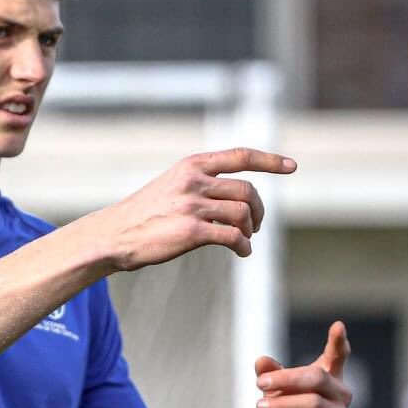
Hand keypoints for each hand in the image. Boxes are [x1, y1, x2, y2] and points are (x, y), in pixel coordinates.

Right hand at [89, 148, 294, 270]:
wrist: (115, 234)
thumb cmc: (145, 213)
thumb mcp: (173, 185)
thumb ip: (202, 183)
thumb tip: (239, 198)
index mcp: (192, 165)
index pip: (241, 156)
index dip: (270, 161)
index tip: (292, 167)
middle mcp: (194, 180)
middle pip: (247, 191)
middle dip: (259, 210)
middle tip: (255, 225)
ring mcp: (193, 205)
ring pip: (243, 214)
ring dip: (251, 230)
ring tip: (245, 240)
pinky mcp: (191, 231)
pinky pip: (232, 237)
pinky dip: (243, 246)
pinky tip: (242, 252)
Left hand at [255, 321, 351, 407]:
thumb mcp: (274, 389)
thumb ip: (269, 373)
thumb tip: (262, 360)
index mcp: (330, 376)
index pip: (338, 356)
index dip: (339, 342)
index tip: (338, 326)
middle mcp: (340, 394)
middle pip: (317, 378)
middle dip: (286, 379)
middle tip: (259, 382)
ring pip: (314, 403)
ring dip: (283, 403)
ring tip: (261, 405)